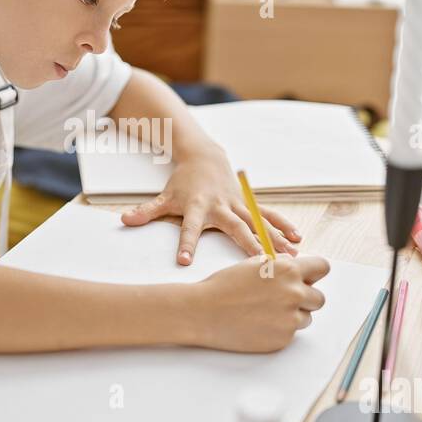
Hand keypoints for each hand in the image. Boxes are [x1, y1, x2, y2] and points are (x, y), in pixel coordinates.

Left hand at [120, 149, 301, 263]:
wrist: (204, 156)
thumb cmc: (183, 182)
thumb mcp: (163, 196)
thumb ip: (146, 211)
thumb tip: (124, 220)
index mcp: (197, 207)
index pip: (190, 227)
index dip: (186, 243)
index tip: (185, 261)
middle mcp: (221, 206)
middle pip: (236, 228)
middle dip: (249, 245)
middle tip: (261, 265)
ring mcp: (238, 204)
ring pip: (258, 223)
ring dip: (274, 239)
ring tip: (290, 257)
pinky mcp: (249, 202)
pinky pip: (268, 215)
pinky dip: (282, 225)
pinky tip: (297, 240)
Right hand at [186, 254, 329, 351]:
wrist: (203, 312)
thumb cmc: (225, 286)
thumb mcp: (254, 265)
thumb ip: (281, 266)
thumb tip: (299, 268)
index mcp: (288, 269)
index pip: (323, 267)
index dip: (314, 273)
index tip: (307, 278)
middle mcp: (295, 293)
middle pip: (319, 298)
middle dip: (304, 298)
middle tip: (282, 300)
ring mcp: (290, 318)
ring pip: (307, 317)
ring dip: (293, 315)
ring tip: (265, 312)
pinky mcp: (283, 338)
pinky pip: (291, 333)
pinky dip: (279, 330)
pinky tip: (258, 324)